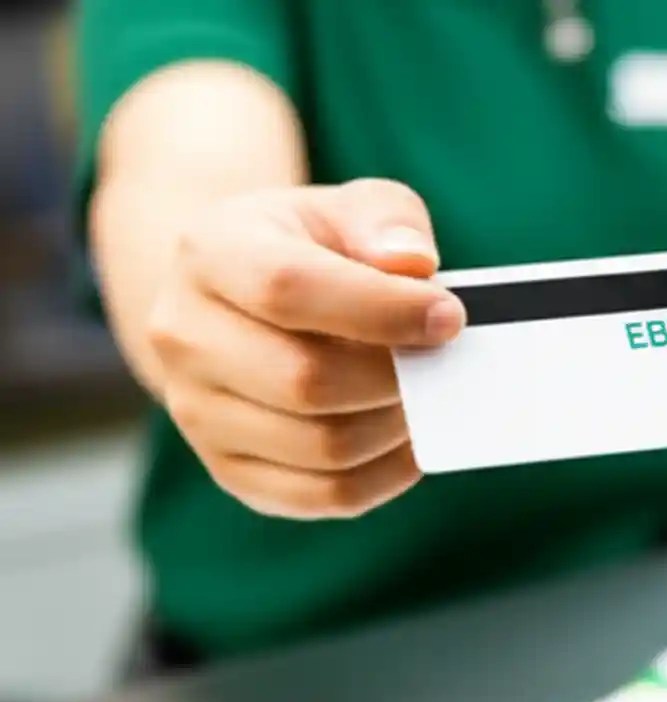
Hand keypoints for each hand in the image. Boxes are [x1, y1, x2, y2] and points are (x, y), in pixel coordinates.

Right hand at [146, 179, 464, 518]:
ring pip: (320, 446)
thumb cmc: (310, 246)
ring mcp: (197, 411)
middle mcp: (183, 335)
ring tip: (425, 395)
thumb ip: (388, 220)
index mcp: (209, 252)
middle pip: (305, 380)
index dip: (381, 309)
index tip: (448, 316)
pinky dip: (384, 475)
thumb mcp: (348, 206)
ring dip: (394, 427)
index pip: (289, 288)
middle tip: (440, 362)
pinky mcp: (228, 469)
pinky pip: (322, 495)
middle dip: (394, 376)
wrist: (238, 299)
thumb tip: (413, 264)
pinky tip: (409, 440)